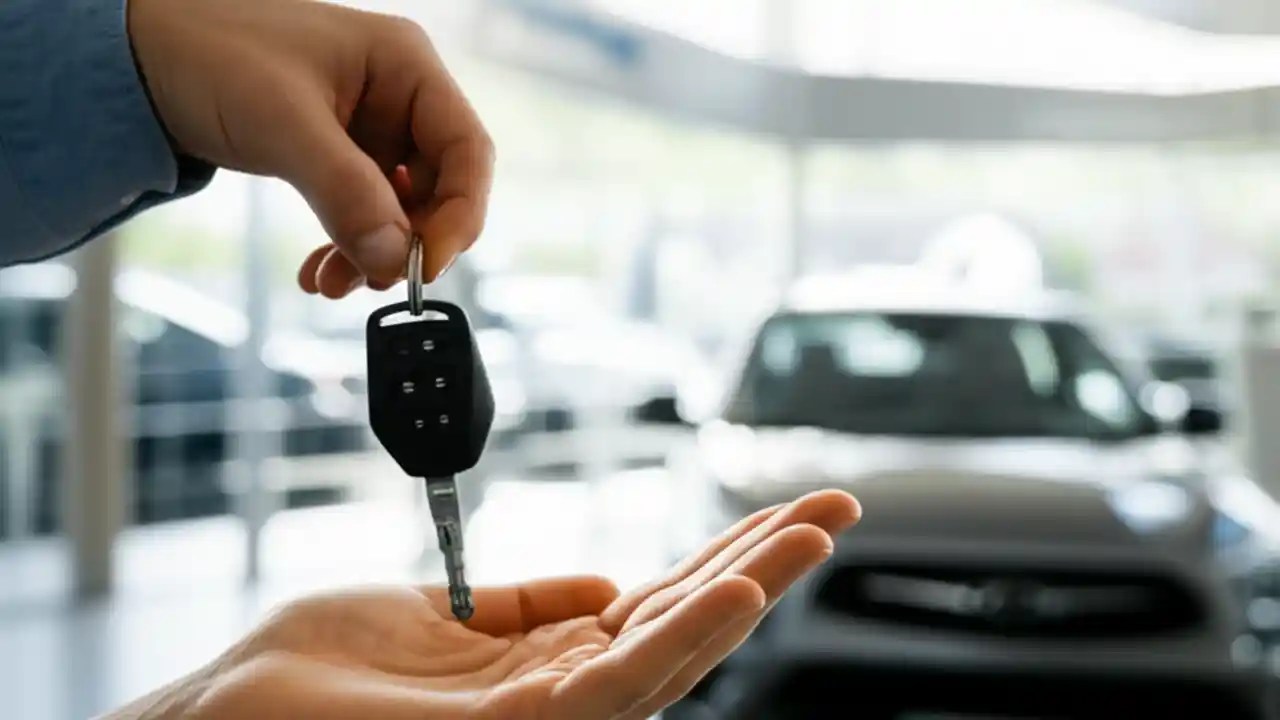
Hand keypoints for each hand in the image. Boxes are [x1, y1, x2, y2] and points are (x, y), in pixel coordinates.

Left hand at [107, 490, 858, 718]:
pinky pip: (617, 686)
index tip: (782, 511)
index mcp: (542, 664)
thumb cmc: (311, 671)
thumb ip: (519, 602)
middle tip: (835, 506)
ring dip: (749, 592)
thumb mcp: (432, 611)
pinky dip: (683, 640)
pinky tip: (733, 592)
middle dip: (765, 565)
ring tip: (810, 536)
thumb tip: (601, 584)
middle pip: (684, 624)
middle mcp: (559, 697)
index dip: (725, 556)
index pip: (657, 604)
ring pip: (672, 653)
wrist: (224, 717)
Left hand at [127, 0, 492, 296]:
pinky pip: (363, 213)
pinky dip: (347, 248)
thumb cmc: (207, 53)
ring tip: (333, 283)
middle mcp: (397, 96)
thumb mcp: (282, 123)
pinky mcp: (338, 156)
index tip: (425, 264)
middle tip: (375, 279)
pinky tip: (318, 273)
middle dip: (408, 241)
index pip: (466, 149)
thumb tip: (392, 259)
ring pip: (401, 210)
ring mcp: (369, 128)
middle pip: (440, 187)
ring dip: (374, 254)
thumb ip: (345, 192)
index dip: (459, 213)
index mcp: (404, 65)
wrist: (137, 56)